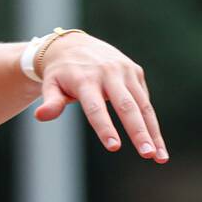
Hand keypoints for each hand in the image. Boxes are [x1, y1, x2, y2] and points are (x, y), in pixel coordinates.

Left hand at [34, 33, 167, 161]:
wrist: (73, 45)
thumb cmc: (60, 74)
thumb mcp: (50, 85)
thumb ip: (51, 102)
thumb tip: (40, 116)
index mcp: (86, 80)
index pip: (96, 108)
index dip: (104, 127)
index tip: (114, 147)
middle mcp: (109, 73)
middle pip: (127, 107)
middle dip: (138, 132)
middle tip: (147, 154)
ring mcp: (125, 71)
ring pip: (143, 106)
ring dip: (153, 132)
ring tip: (160, 157)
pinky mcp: (135, 72)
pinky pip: (145, 102)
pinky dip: (152, 124)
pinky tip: (157, 145)